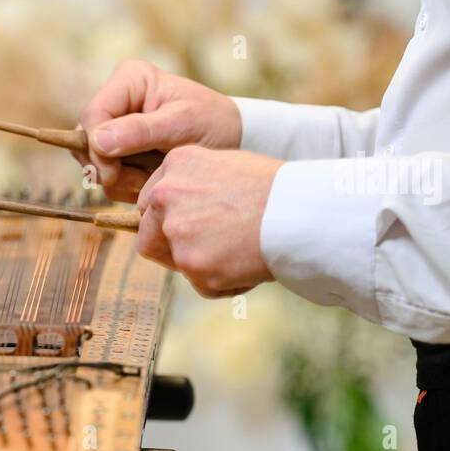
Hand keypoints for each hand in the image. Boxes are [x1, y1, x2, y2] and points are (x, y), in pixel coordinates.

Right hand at [77, 60, 242, 201]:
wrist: (231, 141)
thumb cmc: (213, 124)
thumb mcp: (182, 125)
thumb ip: (140, 132)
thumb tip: (98, 141)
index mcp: (130, 80)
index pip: (93, 115)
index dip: (96, 147)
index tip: (113, 174)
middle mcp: (117, 100)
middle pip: (84, 140)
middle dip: (109, 167)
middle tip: (140, 181)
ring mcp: (116, 127)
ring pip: (92, 162)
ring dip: (120, 180)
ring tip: (152, 178)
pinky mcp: (119, 150)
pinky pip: (105, 175)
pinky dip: (125, 185)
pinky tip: (150, 181)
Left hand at [135, 145, 282, 297]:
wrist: (301, 211)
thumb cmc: (276, 189)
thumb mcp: (227, 167)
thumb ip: (195, 185)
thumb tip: (181, 209)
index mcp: (176, 164)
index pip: (150, 203)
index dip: (167, 221)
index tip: (190, 228)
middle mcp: (166, 195)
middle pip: (148, 235)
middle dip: (171, 249)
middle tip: (205, 252)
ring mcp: (177, 232)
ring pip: (176, 263)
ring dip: (202, 266)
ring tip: (239, 253)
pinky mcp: (193, 264)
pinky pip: (203, 285)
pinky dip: (225, 284)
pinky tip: (251, 265)